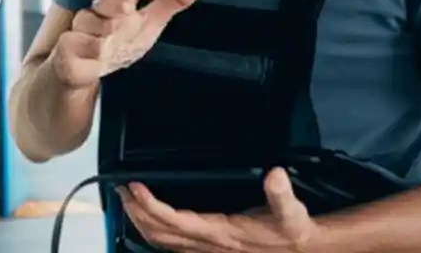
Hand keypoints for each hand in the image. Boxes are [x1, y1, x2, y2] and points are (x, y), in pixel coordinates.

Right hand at [49, 0, 203, 88]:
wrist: (77, 75)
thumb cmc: (116, 46)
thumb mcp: (149, 26)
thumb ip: (172, 4)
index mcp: (121, 3)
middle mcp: (99, 13)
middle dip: (115, 3)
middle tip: (128, 8)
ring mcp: (79, 30)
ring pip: (87, 21)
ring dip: (100, 31)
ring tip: (108, 42)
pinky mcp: (63, 49)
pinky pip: (72, 46)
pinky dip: (85, 51)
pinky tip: (93, 57)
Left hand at [118, 168, 319, 252]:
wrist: (300, 249)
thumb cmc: (292, 229)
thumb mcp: (292, 213)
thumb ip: (282, 195)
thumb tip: (275, 175)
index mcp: (221, 232)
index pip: (175, 221)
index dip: (151, 206)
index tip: (135, 187)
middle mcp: (208, 244)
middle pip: (158, 234)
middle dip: (136, 213)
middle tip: (120, 189)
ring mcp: (206, 249)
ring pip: (161, 242)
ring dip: (140, 222)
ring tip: (127, 200)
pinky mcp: (208, 248)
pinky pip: (172, 244)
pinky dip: (154, 231)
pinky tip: (148, 217)